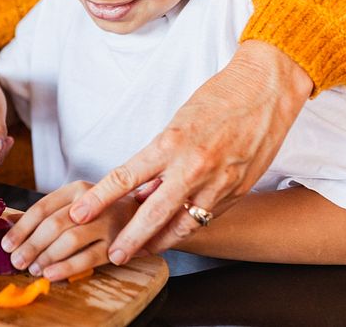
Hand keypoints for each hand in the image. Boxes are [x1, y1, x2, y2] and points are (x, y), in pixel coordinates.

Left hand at [1, 181, 139, 280]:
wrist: (143, 214)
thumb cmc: (101, 210)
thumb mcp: (75, 203)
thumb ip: (46, 212)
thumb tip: (9, 223)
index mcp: (77, 189)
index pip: (42, 207)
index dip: (22, 228)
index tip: (7, 243)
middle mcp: (92, 203)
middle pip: (54, 224)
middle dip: (30, 245)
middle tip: (16, 260)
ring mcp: (106, 223)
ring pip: (69, 240)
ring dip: (46, 257)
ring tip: (32, 268)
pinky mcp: (118, 243)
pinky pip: (88, 258)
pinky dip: (66, 267)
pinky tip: (51, 274)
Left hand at [69, 40, 313, 263]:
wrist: (266, 89)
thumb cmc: (218, 98)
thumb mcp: (178, 123)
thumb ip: (160, 159)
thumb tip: (142, 191)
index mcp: (171, 143)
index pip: (125, 176)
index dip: (99, 199)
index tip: (79, 213)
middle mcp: (193, 166)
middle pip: (153, 213)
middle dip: (130, 238)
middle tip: (113, 255)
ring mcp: (218, 182)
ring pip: (183, 225)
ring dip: (160, 241)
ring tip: (141, 251)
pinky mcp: (238, 191)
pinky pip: (207, 217)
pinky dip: (189, 227)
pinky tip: (175, 234)